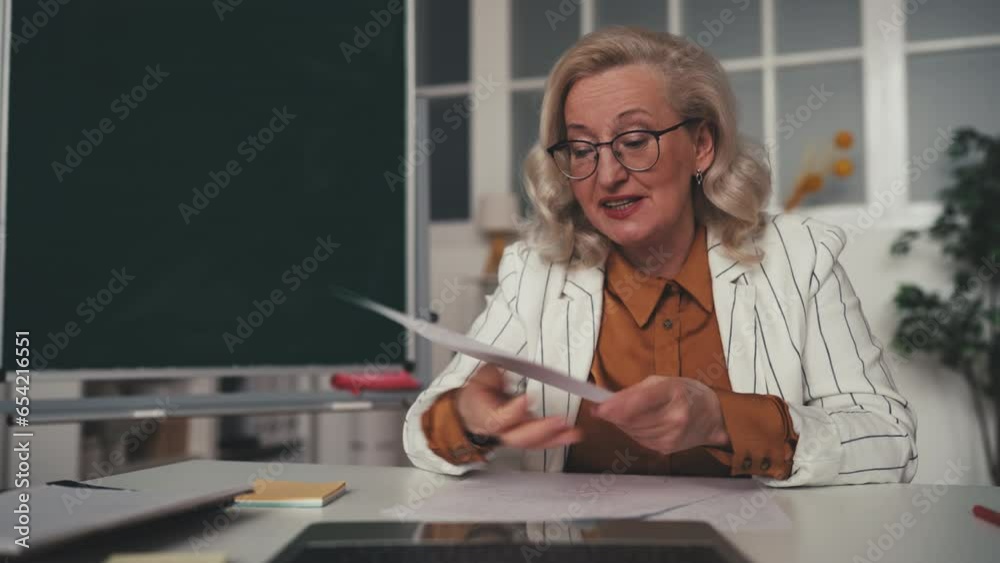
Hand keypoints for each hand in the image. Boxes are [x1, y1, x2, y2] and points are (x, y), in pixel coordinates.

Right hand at [455, 365, 581, 449]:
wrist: (472, 411)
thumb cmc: (478, 393)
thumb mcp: (482, 376)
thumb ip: (493, 374)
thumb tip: (505, 373)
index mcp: (485, 414)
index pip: (499, 418)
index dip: (513, 411)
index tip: (526, 399)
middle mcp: (500, 430)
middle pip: (519, 437)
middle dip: (541, 430)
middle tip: (559, 421)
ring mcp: (514, 434)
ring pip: (532, 443)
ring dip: (554, 438)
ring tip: (573, 433)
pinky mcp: (526, 435)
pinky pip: (541, 442)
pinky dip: (557, 439)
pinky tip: (571, 435)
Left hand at [593, 375, 729, 453]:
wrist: (713, 415)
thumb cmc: (686, 393)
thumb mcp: (663, 381)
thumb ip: (634, 391)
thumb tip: (607, 401)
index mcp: (675, 392)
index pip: (641, 401)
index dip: (616, 406)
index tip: (599, 407)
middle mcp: (676, 415)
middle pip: (633, 420)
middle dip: (613, 415)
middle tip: (603, 409)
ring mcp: (674, 434)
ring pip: (633, 432)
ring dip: (622, 424)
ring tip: (622, 414)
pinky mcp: (669, 448)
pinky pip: (640, 441)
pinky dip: (633, 432)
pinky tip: (637, 424)